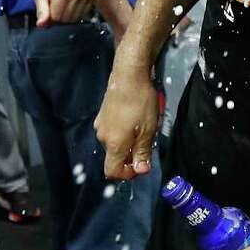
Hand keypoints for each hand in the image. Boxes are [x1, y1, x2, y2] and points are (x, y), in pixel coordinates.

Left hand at [35, 0, 95, 26]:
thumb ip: (41, 11)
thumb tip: (41, 25)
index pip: (57, 18)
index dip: (51, 16)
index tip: (49, 7)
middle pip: (67, 20)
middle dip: (59, 17)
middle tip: (56, 5)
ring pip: (75, 19)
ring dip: (68, 16)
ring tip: (64, 3)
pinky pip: (83, 15)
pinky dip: (76, 13)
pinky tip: (72, 3)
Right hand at [96, 61, 159, 179]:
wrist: (128, 75)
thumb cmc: (140, 102)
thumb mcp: (148, 130)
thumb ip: (143, 152)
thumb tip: (141, 170)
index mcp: (113, 144)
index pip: (112, 171)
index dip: (127, 174)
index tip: (141, 165)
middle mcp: (102, 137)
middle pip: (115, 157)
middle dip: (131, 156)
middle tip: (148, 143)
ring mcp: (101, 125)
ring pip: (115, 144)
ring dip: (128, 143)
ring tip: (144, 128)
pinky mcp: (102, 115)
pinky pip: (113, 132)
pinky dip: (123, 132)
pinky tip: (135, 119)